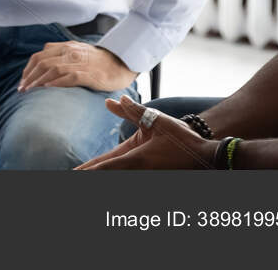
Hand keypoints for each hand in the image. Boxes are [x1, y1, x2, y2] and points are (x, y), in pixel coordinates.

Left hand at [18, 39, 136, 93]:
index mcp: (66, 47)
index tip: (23, 81)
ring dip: (37, 81)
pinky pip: (69, 77)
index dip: (28, 69)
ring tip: (29, 91)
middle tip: (21, 89)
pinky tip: (47, 89)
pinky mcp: (89, 74)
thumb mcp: (78, 52)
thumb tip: (43, 64)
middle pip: (42, 62)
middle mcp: (71, 52)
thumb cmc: (99, 61)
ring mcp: (80, 62)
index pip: (39, 55)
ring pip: (52, 69)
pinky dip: (55, 82)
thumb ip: (61, 54)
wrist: (121, 64)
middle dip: (29, 76)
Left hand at [76, 98, 220, 169]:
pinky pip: (128, 176)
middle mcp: (138, 171)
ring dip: (102, 175)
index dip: (87, 171)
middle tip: (71, 176)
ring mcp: (145, 176)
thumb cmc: (182, 138)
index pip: (105, 166)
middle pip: (108, 175)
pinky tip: (108, 172)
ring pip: (118, 177)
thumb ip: (132, 111)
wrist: (206, 156)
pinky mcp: (152, 177)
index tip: (73, 173)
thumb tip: (112, 100)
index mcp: (136, 158)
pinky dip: (115, 174)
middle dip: (90, 175)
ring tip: (83, 174)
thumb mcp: (156, 120)